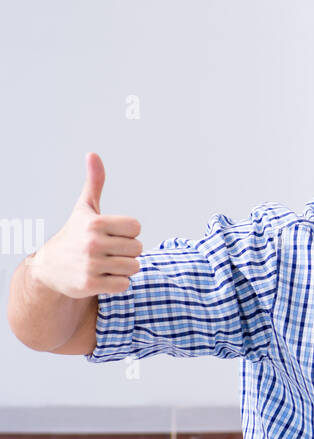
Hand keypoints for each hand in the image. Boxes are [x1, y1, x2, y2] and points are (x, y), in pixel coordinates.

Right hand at [30, 153, 142, 298]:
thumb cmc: (74, 235)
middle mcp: (93, 243)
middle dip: (128, 251)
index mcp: (96, 222)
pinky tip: (104, 277)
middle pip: (138, 249)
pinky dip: (118, 283)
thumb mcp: (84, 208)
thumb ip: (94, 183)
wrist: (50, 267)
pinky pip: (124, 284)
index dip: (128, 232)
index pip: (136, 228)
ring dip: (124, 268)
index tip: (114, 234)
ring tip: (107, 264)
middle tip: (110, 251)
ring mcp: (91, 265)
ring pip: (133, 267)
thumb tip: (93, 154)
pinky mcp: (90, 284)